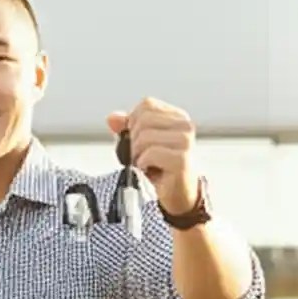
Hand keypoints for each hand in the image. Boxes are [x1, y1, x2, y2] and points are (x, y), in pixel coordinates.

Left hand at [107, 97, 200, 213]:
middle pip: (143, 120)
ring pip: (144, 137)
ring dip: (137, 155)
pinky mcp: (181, 159)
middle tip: (140, 155)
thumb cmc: (160, 167)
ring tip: (146, 163)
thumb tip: (112, 118)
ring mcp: (185, 142)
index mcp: (177, 116)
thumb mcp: (139, 144)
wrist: (178, 193)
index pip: (146, 105)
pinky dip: (142, 164)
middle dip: (133, 141)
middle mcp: (185, 125)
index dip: (133, 122)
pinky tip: (150, 170)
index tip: (137, 140)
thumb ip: (126, 128)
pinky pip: (150, 154)